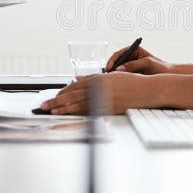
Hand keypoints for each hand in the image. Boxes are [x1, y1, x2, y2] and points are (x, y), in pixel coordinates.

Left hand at [39, 72, 154, 114]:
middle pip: (73, 95)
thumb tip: (78, 79)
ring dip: (64, 109)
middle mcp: (100, 88)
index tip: (54, 96)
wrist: (148, 90)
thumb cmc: (132, 82)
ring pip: (79, 105)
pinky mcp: (109, 109)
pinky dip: (78, 114)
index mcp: (99, 78)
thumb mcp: (113, 76)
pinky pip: (91, 112)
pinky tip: (70, 116)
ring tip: (52, 112)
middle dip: (57, 101)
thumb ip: (94, 77)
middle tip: (44, 105)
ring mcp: (105, 99)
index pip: (76, 85)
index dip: (63, 91)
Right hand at [106, 45, 173, 74]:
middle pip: (116, 62)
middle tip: (108, 76)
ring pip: (118, 69)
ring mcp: (130, 66)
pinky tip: (118, 83)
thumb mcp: (147, 63)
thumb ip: (133, 65)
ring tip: (112, 80)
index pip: (119, 54)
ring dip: (114, 74)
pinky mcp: (132, 74)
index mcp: (134, 50)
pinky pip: (122, 76)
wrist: (167, 75)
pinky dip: (119, 79)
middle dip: (111, 68)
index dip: (112, 61)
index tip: (109, 68)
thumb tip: (119, 69)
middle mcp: (130, 57)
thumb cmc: (160, 66)